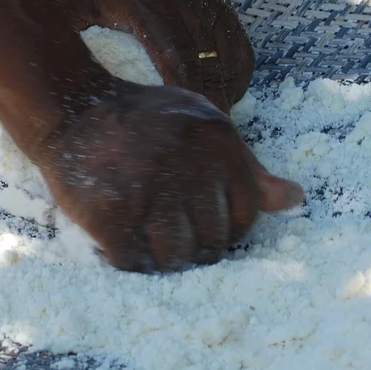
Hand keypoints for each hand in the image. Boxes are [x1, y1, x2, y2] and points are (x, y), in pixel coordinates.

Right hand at [37, 82, 302, 271]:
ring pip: (175, 258)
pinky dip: (128, 260)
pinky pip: (133, 261)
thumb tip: (297, 199)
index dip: (227, 228)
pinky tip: (119, 241)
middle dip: (194, 247)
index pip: (246, 216)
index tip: (202, 223)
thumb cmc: (147, 122)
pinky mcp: (110, 213)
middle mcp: (188, 167)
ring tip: (147, 241)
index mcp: (218, 145)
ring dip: (162, 259)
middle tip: (170, 235)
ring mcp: (148, 191)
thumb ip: (249, 168)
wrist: (73, 108)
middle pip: (212, 243)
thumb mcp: (205, 128)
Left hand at [56, 0, 254, 111]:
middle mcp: (186, 1)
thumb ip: (66, 39)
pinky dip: (235, 77)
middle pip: (211, 65)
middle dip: (209, 106)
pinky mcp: (221, 2)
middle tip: (199, 140)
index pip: (178, 57)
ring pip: (231, 60)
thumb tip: (55, 87)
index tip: (182, 126)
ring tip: (211, 124)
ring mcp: (209, 0)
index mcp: (147, 3)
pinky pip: (240, 48)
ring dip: (225, 95)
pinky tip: (222, 97)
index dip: (185, 95)